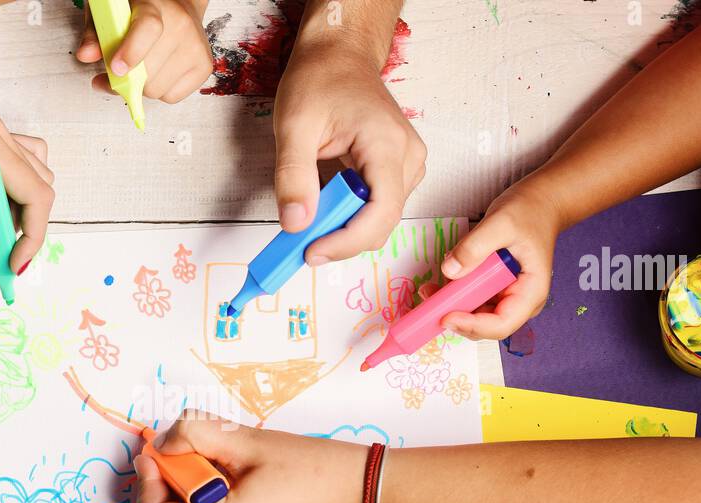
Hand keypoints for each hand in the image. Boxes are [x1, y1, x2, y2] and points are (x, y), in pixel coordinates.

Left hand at [74, 0, 213, 103]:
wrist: (179, 4)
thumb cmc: (140, 9)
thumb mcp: (110, 13)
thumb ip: (96, 34)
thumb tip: (86, 56)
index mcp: (154, 4)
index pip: (148, 29)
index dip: (130, 53)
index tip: (115, 69)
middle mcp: (181, 24)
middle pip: (147, 72)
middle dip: (126, 78)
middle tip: (118, 71)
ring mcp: (195, 46)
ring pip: (156, 90)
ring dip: (142, 85)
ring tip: (141, 68)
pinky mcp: (204, 65)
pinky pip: (171, 97)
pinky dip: (159, 91)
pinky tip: (158, 72)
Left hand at [134, 412, 366, 502]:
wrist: (370, 499)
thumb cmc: (318, 470)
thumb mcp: (249, 441)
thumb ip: (195, 436)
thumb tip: (164, 443)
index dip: (146, 487)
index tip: (156, 456)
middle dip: (165, 493)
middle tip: (183, 456)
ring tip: (214, 471)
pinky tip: (234, 489)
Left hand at [272, 43, 425, 262]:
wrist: (339, 54)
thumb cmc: (320, 78)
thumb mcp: (294, 125)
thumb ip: (293, 177)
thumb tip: (296, 223)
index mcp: (387, 144)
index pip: (380, 212)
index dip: (347, 241)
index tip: (312, 251)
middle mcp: (408, 157)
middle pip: (381, 223)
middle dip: (340, 240)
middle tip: (299, 242)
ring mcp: (407, 164)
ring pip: (379, 221)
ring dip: (343, 229)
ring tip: (309, 219)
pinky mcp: (397, 170)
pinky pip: (376, 208)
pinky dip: (348, 216)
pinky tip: (325, 205)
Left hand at [437, 178, 562, 339]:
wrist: (539, 203)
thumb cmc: (529, 212)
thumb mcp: (500, 223)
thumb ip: (474, 247)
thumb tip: (450, 271)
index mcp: (530, 292)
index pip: (502, 324)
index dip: (473, 326)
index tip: (446, 316)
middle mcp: (519, 301)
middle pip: (485, 326)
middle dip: (456, 318)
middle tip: (430, 301)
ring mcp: (505, 297)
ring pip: (474, 316)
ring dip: (450, 307)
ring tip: (430, 289)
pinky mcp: (492, 290)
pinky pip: (470, 300)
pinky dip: (453, 296)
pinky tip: (439, 283)